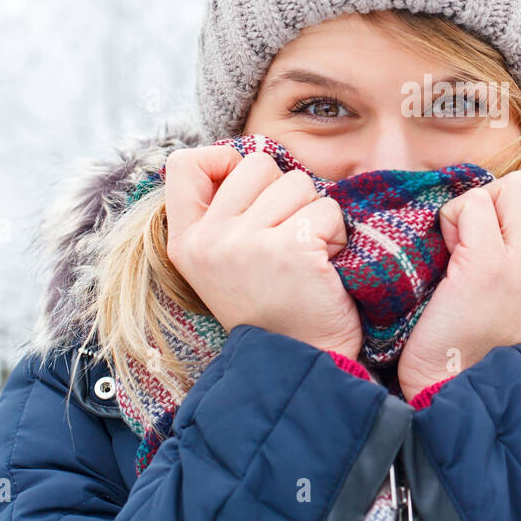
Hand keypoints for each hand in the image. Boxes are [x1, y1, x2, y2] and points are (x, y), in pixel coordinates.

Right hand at [163, 146, 362, 357]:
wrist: (299, 362)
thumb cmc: (271, 305)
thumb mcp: (223, 261)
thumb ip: (223, 211)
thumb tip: (241, 158)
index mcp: (186, 241)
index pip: (185, 162)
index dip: (223, 161)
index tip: (249, 195)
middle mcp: (210, 240)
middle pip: (258, 164)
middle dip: (285, 194)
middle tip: (286, 239)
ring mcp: (248, 243)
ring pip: (298, 182)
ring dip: (314, 215)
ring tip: (305, 256)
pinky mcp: (291, 248)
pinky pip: (327, 209)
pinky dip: (336, 234)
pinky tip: (323, 267)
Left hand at [397, 161, 520, 400]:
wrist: (458, 379)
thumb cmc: (487, 333)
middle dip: (515, 186)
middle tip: (491, 220)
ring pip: (512, 185)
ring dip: (481, 202)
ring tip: (469, 238)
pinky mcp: (485, 263)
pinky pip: (472, 204)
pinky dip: (452, 218)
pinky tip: (451, 249)